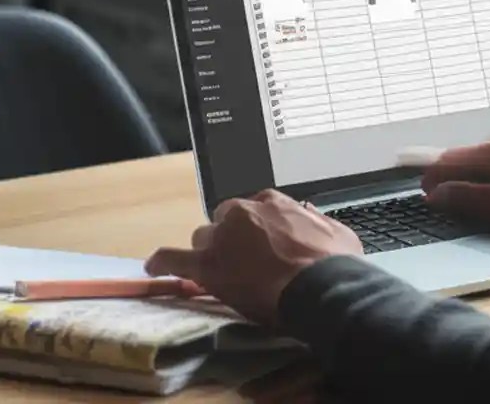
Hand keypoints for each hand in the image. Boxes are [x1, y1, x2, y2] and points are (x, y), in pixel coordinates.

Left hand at [144, 189, 362, 325]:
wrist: (324, 287)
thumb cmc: (336, 263)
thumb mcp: (336, 231)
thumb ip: (316, 221)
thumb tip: (308, 214)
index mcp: (273, 202)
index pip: (254, 209)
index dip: (256, 229)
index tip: (262, 244)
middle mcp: (244, 212)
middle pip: (224, 221)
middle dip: (230, 238)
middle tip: (244, 262)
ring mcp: (222, 237)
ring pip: (203, 239)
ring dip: (209, 253)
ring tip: (219, 273)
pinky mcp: (208, 265)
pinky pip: (173, 259)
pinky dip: (161, 263)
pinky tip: (153, 269)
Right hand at [421, 137, 489, 233]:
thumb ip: (465, 198)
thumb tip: (435, 194)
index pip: (446, 159)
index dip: (431, 178)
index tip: (424, 195)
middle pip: (461, 155)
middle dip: (444, 174)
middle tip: (437, 196)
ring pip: (478, 156)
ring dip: (464, 172)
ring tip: (460, 192)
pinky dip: (483, 171)